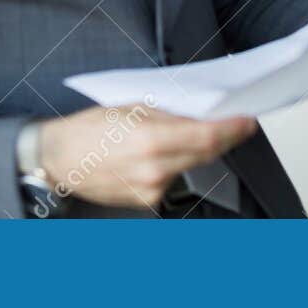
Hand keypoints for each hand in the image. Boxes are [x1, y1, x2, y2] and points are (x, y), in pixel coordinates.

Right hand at [37, 105, 257, 209]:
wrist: (60, 160)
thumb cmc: (90, 130)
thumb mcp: (131, 107)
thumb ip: (170, 113)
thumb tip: (201, 114)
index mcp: (151, 141)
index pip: (207, 138)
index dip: (233, 130)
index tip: (248, 121)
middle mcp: (155, 170)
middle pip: (206, 154)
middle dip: (224, 138)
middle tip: (236, 124)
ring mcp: (152, 189)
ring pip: (191, 166)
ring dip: (197, 150)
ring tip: (190, 133)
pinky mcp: (148, 201)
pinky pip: (174, 177)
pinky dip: (177, 164)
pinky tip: (165, 152)